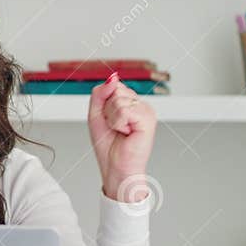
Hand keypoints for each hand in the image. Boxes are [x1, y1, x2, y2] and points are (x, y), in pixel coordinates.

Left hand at [87, 73, 156, 201]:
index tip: (109, 120)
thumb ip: (101, 93)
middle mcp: (141, 104)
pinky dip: (118, 123)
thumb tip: (112, 78)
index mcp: (131, 102)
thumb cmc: (108, 144)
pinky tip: (127, 133)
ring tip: (121, 131)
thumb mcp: (96, 114)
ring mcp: (146, 110)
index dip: (104, 103)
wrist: (116, 167)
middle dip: (107, 110)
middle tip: (115, 127)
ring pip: (118, 99)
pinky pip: (124, 110)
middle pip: (115, 90)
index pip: (113, 86)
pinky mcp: (148, 119)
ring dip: (112, 118)